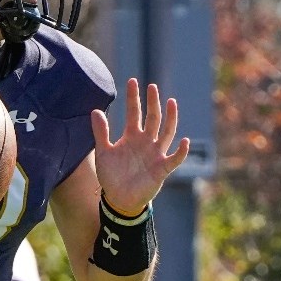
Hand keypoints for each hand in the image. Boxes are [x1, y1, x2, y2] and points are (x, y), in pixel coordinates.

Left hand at [91, 78, 189, 215]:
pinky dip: (181, 151)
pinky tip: (185, 141)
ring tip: (171, 103)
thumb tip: (95, 110)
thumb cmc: (112, 176)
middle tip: (152, 86)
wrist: (119, 199)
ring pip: (166, 132)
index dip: (134, 98)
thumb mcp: (104, 152)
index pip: (134, 112)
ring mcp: (155, 154)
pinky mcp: (162, 169)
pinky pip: (174, 159)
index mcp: (132, 136)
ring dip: (170, 118)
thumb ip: (101, 132)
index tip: (132, 81)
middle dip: (153, 102)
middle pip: (153, 118)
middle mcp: (146, 142)